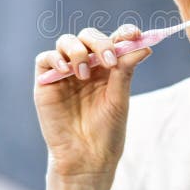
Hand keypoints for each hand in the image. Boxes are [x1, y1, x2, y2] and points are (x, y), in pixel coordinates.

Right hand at [34, 24, 150, 179]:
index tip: (134, 34)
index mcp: (108, 66)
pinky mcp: (46, 82)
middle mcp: (87, 65)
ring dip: (78, 51)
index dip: (124, 32)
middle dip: (99, 42)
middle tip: (109, 60)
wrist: (86, 158)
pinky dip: (56, 58)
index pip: (114, 39)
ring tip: (85, 74)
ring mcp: (65, 72)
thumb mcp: (119, 98)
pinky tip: (68, 71)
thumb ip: (125, 70)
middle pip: (89, 36)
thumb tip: (144, 46)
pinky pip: (45, 58)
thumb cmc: (106, 130)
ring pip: (66, 41)